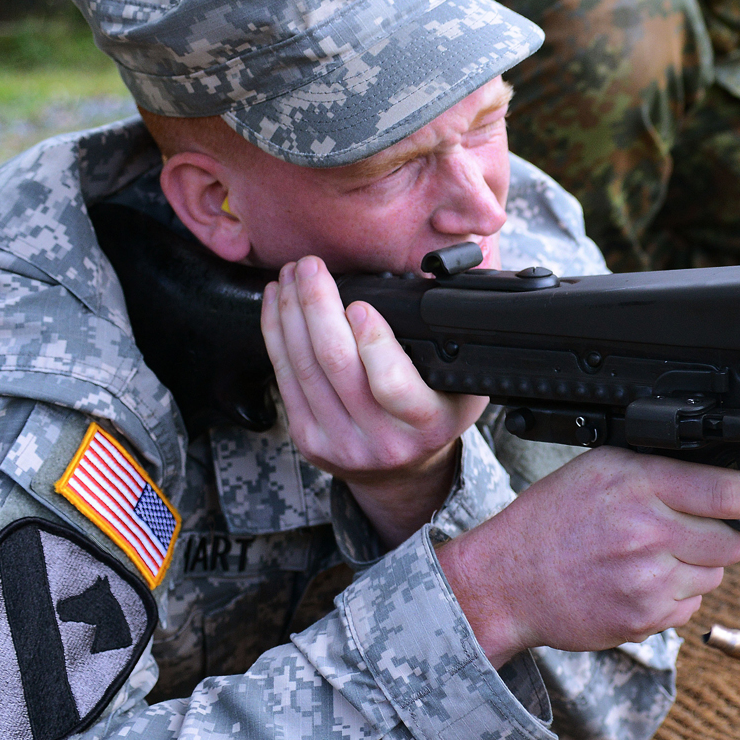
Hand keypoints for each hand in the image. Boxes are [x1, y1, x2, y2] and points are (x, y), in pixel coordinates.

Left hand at [261, 257, 487, 544]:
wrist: (403, 474)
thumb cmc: (436, 415)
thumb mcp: (464, 388)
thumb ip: (454, 346)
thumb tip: (442, 278)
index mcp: (427, 424)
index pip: (393, 385)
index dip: (372, 341)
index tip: (360, 303)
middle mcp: (382, 439)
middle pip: (337, 366)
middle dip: (318, 306)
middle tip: (312, 266)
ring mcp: (339, 443)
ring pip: (304, 367)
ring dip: (291, 313)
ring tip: (290, 276)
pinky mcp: (307, 438)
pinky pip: (284, 378)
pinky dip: (276, 335)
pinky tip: (275, 305)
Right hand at [436, 448, 739, 662]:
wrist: (506, 582)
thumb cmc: (552, 520)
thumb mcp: (602, 469)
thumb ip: (663, 469)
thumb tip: (728, 472)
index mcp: (639, 486)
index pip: (730, 489)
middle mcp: (647, 533)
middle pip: (733, 539)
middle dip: (719, 534)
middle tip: (680, 528)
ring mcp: (647, 581)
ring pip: (715, 574)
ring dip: (696, 566)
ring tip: (647, 556)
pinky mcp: (644, 619)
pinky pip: (691, 605)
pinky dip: (675, 595)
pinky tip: (636, 582)